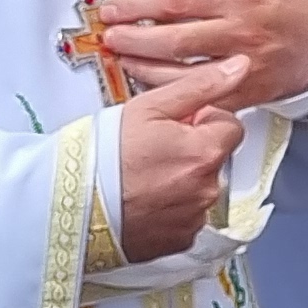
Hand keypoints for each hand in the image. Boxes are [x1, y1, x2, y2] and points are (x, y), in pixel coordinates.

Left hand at [96, 0, 307, 108]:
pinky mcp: (249, 93)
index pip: (175, 1)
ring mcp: (244, 65)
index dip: (137, 7)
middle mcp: (239, 30)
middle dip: (134, 40)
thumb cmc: (283, 0)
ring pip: (183, 73)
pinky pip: (204, 96)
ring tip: (123, 61)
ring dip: (146, 68)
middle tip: (110, 38)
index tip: (111, 11)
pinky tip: (154, 83)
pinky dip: (175, 92)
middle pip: (174, 39)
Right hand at [113, 57, 250, 260]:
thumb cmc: (101, 156)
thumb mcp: (149, 106)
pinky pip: (186, 217)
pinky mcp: (178, 241)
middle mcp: (207, 189)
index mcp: (205, 152)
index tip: (175, 123)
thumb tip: (239, 67)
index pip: (230, 125)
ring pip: (200, 188)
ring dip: (181, 179)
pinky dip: (170, 208)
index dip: (202, 118)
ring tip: (142, 175)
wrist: (68, 206)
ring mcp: (193, 218)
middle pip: (214, 157)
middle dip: (192, 150)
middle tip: (152, 148)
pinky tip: (143, 198)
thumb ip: (200, 85)